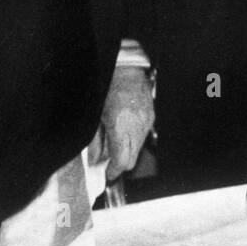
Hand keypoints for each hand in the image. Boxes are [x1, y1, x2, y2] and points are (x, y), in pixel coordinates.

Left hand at [99, 62, 154, 182]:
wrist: (127, 70)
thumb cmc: (109, 89)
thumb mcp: (96, 116)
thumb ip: (96, 141)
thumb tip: (95, 159)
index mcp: (120, 126)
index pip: (122, 159)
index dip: (114, 171)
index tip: (108, 175)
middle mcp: (136, 126)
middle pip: (132, 158)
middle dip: (120, 164)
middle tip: (109, 164)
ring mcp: (146, 122)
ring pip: (139, 149)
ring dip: (127, 152)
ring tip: (115, 144)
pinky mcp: (151, 117)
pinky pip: (143, 136)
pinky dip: (134, 140)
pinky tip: (125, 132)